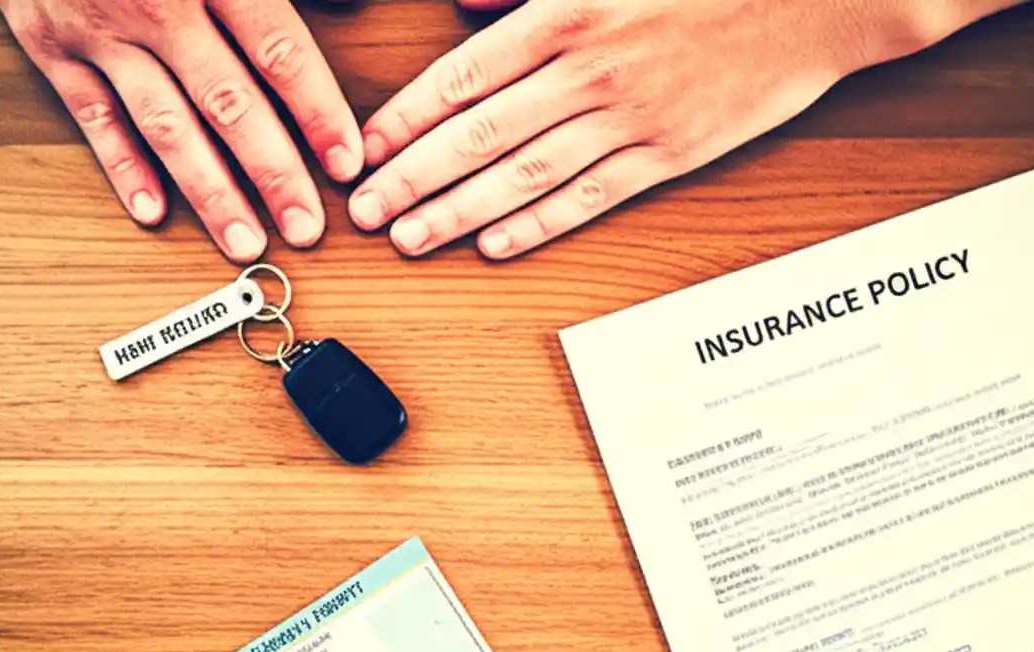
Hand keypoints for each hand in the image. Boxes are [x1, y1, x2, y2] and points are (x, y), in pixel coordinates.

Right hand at [0, 0, 362, 261]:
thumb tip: (349, 8)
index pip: (277, 52)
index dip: (317, 113)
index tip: (346, 163)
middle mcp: (157, 6)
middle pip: (228, 103)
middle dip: (273, 175)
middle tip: (306, 229)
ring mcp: (99, 31)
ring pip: (165, 125)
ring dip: (209, 191)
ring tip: (244, 242)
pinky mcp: (51, 46)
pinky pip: (94, 118)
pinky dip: (123, 169)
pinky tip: (153, 215)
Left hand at [349, 0, 1025, 259]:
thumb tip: (465, 4)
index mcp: (568, 10)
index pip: (462, 77)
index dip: (404, 120)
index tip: (364, 151)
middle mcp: (590, 72)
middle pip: (478, 137)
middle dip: (413, 178)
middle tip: (365, 214)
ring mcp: (630, 119)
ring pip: (523, 177)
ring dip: (458, 213)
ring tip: (409, 241)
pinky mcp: (670, 153)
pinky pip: (590, 199)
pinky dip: (538, 226)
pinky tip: (495, 246)